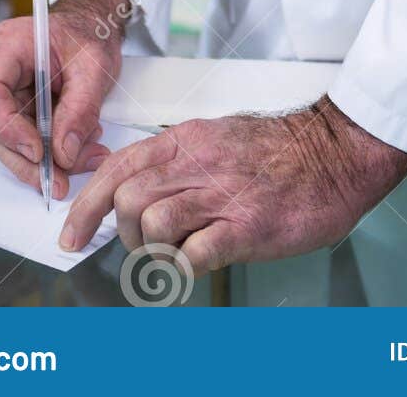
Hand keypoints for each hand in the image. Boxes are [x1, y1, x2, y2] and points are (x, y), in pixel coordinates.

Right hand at [0, 0, 127, 198]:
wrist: (90, 29)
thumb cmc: (88, 35)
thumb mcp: (94, 67)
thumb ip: (80, 110)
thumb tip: (65, 153)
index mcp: (8, 44)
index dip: (8, 127)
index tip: (38, 151)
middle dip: (27, 159)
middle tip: (59, 181)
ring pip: (4, 139)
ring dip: (40, 162)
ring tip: (80, 162)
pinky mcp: (11, 106)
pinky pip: (20, 138)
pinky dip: (47, 153)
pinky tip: (75, 154)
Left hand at [59, 95, 406, 271]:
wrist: (335, 153)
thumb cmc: (281, 151)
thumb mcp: (219, 137)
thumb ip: (179, 160)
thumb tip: (139, 189)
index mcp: (186, 140)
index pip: (117, 167)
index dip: (85, 205)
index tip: (71, 234)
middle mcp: (197, 164)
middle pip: (126, 200)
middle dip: (122, 233)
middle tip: (143, 247)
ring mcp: (222, 195)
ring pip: (152, 225)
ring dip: (152, 253)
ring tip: (175, 256)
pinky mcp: (247, 226)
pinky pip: (194, 254)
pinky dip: (183, 270)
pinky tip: (196, 266)